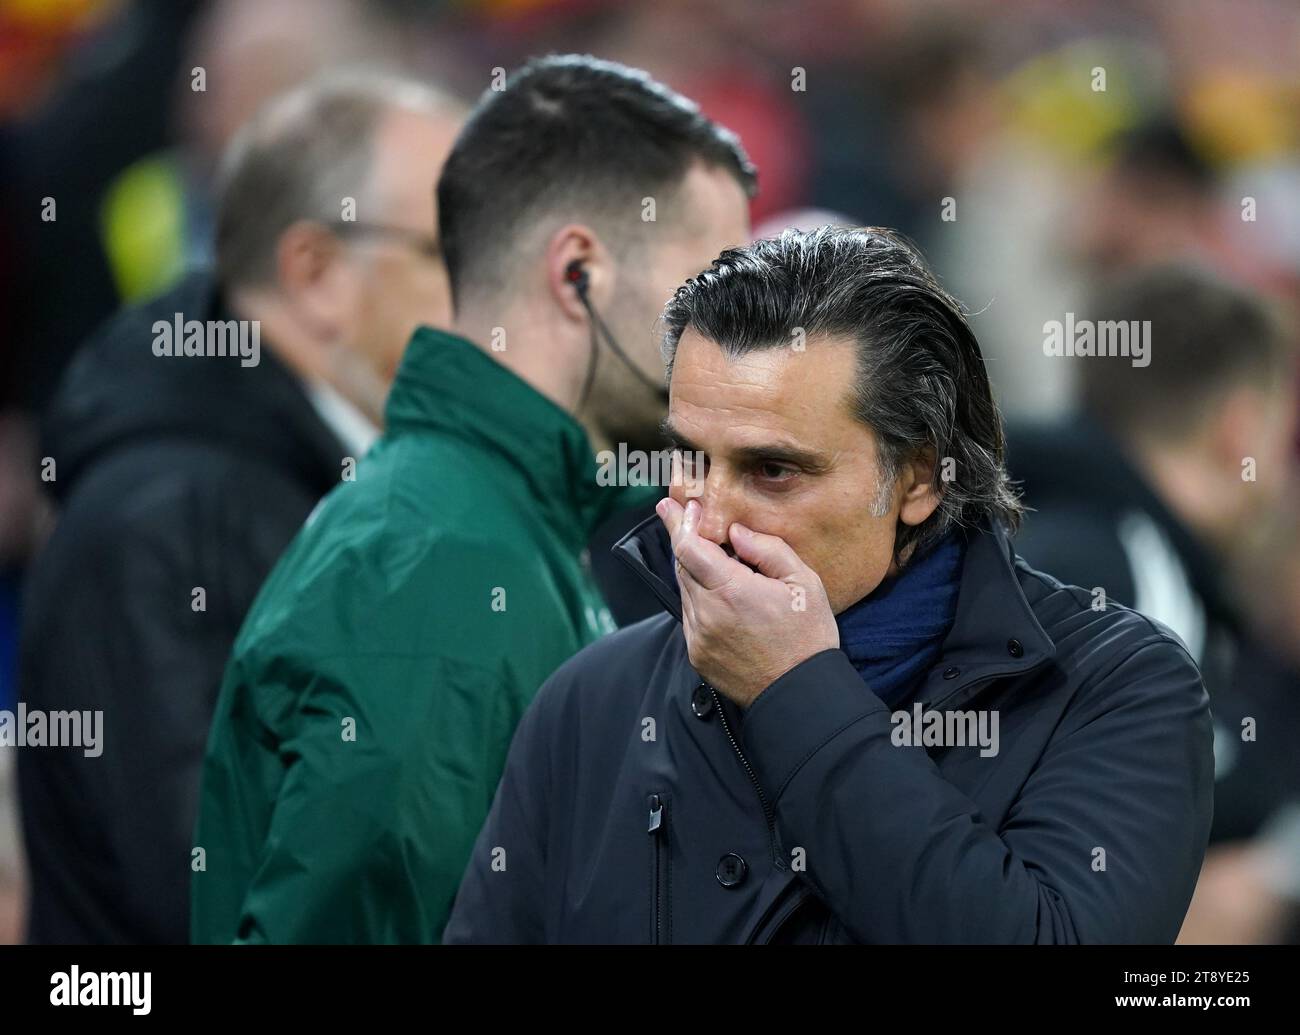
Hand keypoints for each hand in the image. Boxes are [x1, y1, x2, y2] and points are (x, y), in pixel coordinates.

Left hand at [658, 497, 838, 707]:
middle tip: (678, 512)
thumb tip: (735, 532)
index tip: (680, 505)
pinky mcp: (698, 655)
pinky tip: (717, 593)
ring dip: (692, 569)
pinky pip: (691, 616)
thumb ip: (767, 550)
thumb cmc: (808, 637)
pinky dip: (698, 598)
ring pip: (685, 590)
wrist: (799, 694)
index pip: (689, 548)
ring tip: (707, 553)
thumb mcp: (803, 583)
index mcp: (732, 591)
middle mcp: (707, 614)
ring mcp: (698, 637)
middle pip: (681, 566)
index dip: (681, 523)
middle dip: (681, 537)